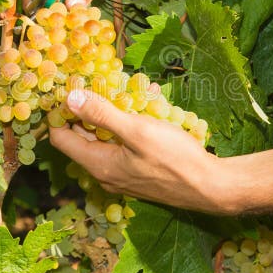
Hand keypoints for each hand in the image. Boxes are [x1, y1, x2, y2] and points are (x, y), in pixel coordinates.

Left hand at [49, 89, 232, 213]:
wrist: (211, 187)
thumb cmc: (175, 159)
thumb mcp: (137, 130)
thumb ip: (102, 114)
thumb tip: (70, 98)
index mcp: (98, 165)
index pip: (61, 138)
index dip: (62, 113)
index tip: (73, 89)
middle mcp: (105, 174)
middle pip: (82, 138)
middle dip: (89, 110)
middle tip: (101, 85)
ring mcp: (122, 175)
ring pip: (106, 140)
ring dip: (113, 115)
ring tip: (128, 93)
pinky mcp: (138, 173)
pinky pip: (124, 146)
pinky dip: (129, 126)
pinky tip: (147, 108)